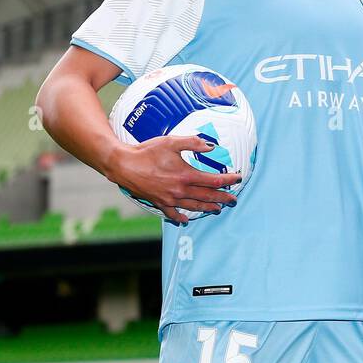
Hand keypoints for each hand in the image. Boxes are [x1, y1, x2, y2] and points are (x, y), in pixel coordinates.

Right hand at [109, 135, 240, 225]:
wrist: (124, 165)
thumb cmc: (147, 151)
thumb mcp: (172, 142)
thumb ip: (193, 143)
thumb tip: (211, 147)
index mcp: (186, 176)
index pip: (214, 180)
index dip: (228, 180)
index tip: (238, 178)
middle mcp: (180, 190)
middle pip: (207, 196)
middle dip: (223, 198)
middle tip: (234, 200)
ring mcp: (169, 199)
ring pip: (193, 206)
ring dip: (207, 208)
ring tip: (218, 209)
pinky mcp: (158, 202)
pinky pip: (172, 214)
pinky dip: (180, 217)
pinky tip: (186, 220)